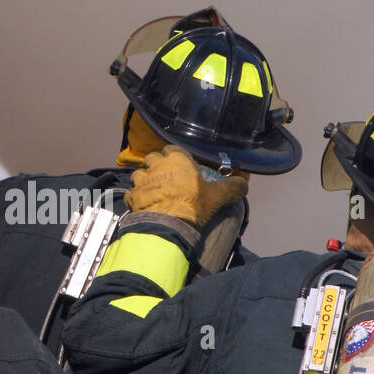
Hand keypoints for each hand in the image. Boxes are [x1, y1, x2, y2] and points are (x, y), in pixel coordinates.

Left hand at [124, 146, 247, 227]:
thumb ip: (231, 188)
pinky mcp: (132, 195)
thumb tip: (244, 185)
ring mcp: (142, 180)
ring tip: (151, 191)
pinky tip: (141, 204)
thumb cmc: (193, 206)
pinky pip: (130, 193)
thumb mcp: (217, 197)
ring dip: (143, 180)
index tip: (178, 164)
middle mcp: (157, 165)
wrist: (168, 224)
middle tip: (164, 178)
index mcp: (177, 160)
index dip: (174, 156)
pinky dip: (134, 197)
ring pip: (138, 174)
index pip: (172, 149)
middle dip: (155, 165)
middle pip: (152, 158)